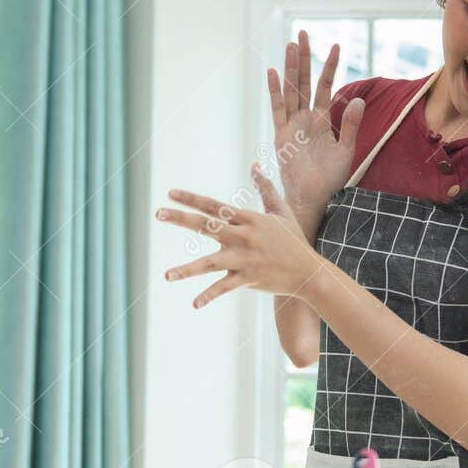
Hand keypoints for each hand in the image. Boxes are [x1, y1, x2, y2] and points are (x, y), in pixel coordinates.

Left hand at [157, 167, 328, 307]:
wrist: (309, 272)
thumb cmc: (293, 240)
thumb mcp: (281, 211)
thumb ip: (265, 188)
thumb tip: (254, 164)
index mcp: (249, 219)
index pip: (214, 207)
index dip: (192, 199)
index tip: (170, 193)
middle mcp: (244, 237)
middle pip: (207, 226)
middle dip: (182, 219)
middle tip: (158, 213)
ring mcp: (245, 259)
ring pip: (211, 263)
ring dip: (188, 269)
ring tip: (167, 275)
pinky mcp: (248, 278)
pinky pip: (224, 287)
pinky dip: (209, 295)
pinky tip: (194, 303)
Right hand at [266, 29, 364, 219]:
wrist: (316, 199)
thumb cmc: (331, 179)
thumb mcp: (346, 150)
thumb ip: (350, 125)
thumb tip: (356, 99)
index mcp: (322, 121)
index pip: (326, 87)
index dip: (330, 67)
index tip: (336, 45)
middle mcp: (305, 119)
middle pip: (304, 82)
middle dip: (304, 58)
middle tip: (302, 33)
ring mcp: (292, 126)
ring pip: (291, 91)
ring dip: (291, 68)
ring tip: (291, 44)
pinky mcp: (281, 136)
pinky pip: (277, 110)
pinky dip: (275, 92)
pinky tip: (273, 72)